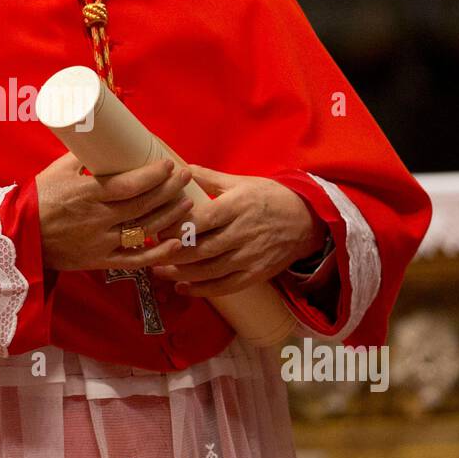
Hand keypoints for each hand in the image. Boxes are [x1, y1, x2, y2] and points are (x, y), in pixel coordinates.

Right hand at [35, 152, 194, 272]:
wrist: (16, 237)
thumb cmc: (36, 200)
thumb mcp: (56, 172)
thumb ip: (81, 157)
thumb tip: (102, 139)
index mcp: (86, 195)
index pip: (128, 185)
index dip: (153, 176)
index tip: (169, 165)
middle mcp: (97, 219)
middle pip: (142, 205)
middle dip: (168, 190)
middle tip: (185, 176)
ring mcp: (100, 243)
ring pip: (143, 230)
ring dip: (168, 216)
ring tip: (186, 203)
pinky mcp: (99, 262)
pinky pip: (134, 260)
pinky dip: (157, 254)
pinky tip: (175, 244)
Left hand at [151, 164, 326, 297]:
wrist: (307, 220)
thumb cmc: (269, 197)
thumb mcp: (241, 182)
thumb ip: (210, 178)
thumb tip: (180, 167)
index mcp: (237, 206)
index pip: (203, 219)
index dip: (178, 227)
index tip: (158, 228)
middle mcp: (243, 233)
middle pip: (202, 248)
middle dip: (174, 253)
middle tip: (152, 252)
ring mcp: (250, 256)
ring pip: (210, 270)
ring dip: (182, 274)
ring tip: (160, 271)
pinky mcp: (255, 274)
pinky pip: (225, 286)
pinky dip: (202, 290)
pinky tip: (183, 287)